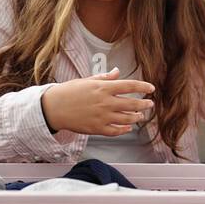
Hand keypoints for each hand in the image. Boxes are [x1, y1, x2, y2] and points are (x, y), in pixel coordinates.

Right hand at [40, 66, 154, 135]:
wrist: (53, 108)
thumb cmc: (69, 92)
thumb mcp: (87, 80)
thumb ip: (104, 78)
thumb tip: (117, 72)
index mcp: (103, 88)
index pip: (130, 86)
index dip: (143, 87)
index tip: (151, 88)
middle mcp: (105, 102)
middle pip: (132, 104)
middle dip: (144, 104)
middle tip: (150, 104)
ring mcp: (102, 116)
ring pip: (127, 119)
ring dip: (136, 117)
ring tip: (140, 116)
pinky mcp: (97, 128)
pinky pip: (116, 131)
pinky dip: (124, 130)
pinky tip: (128, 128)